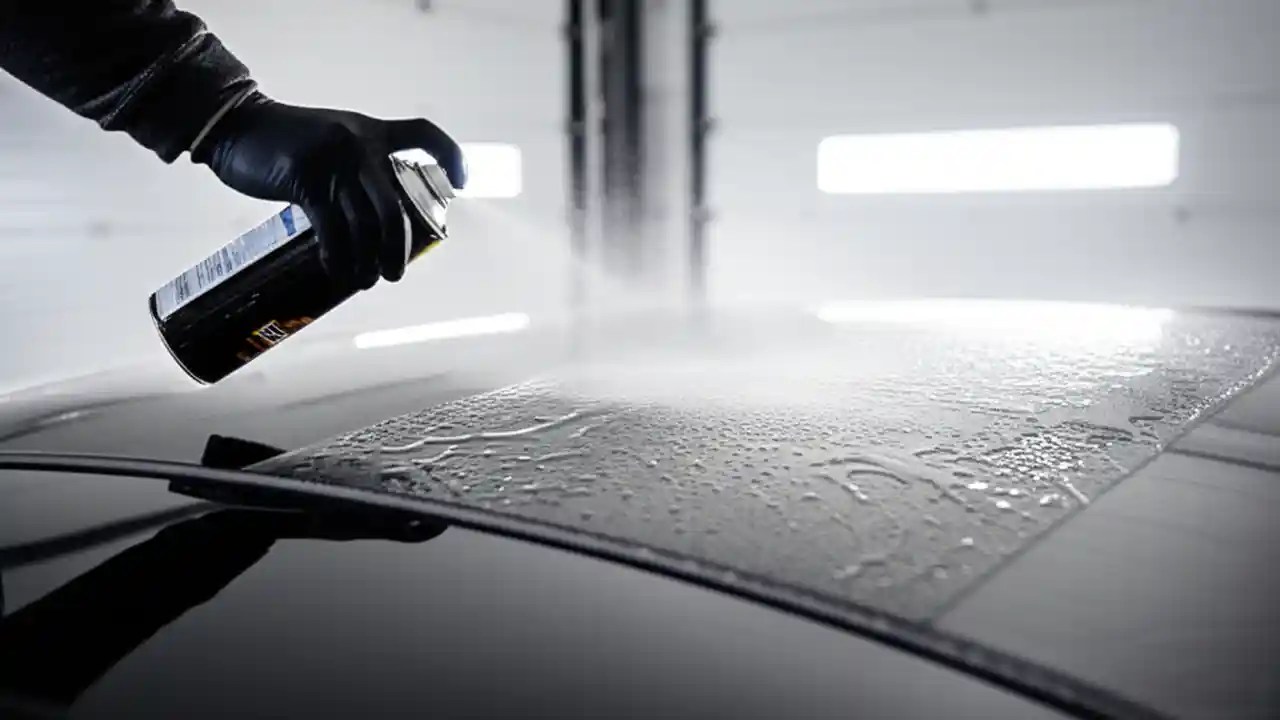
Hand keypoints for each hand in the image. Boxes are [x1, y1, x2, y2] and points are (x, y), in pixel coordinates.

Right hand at [193, 91, 466, 289]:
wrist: (235, 125)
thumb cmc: (284, 141)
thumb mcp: (331, 137)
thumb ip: (356, 165)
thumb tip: (374, 216)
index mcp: (370, 131)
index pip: (423, 134)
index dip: (449, 157)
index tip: (460, 185)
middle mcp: (359, 145)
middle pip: (395, 207)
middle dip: (398, 248)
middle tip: (393, 274)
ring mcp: (334, 163)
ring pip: (365, 226)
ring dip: (367, 263)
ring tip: (365, 281)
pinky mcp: (305, 182)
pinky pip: (332, 231)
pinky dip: (338, 258)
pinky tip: (337, 272)